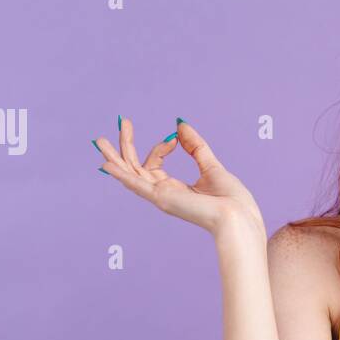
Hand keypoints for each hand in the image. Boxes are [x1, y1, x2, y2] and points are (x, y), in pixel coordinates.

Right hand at [94, 118, 264, 242]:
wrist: (239, 217)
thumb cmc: (232, 200)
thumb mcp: (211, 166)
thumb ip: (195, 147)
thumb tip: (180, 126)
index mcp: (173, 189)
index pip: (153, 163)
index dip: (161, 146)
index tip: (175, 137)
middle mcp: (163, 194)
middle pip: (135, 167)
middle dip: (126, 146)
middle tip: (123, 122)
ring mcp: (161, 197)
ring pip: (131, 174)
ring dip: (115, 157)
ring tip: (99, 141)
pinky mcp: (163, 199)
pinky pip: (137, 185)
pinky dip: (121, 174)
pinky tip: (106, 164)